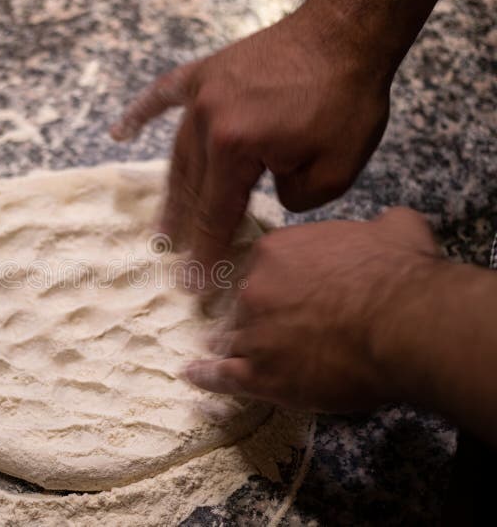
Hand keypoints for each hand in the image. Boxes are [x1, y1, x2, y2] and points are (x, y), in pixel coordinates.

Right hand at [111, 0, 391, 270]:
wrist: (347, 34)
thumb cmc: (347, 99)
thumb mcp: (334, 171)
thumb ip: (292, 202)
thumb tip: (269, 199)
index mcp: (235, 147)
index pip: (216, 213)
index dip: (207, 251)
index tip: (194, 283)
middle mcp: (207, 121)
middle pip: (192, 187)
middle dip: (185, 229)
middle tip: (172, 259)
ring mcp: (201, 93)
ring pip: (179, 153)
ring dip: (171, 191)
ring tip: (162, 224)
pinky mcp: (206, 72)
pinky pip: (163, 95)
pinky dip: (141, 114)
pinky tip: (120, 133)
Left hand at [184, 208, 441, 411]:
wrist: (407, 326)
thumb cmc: (402, 276)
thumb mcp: (395, 229)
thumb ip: (378, 226)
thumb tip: (388, 223)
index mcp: (276, 251)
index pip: (259, 267)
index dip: (271, 284)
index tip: (281, 295)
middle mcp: (254, 289)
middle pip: (240, 304)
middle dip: (253, 316)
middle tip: (271, 329)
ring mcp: (252, 333)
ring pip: (229, 340)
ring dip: (230, 346)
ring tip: (224, 354)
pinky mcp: (257, 374)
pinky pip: (219, 376)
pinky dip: (205, 376)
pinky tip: (194, 376)